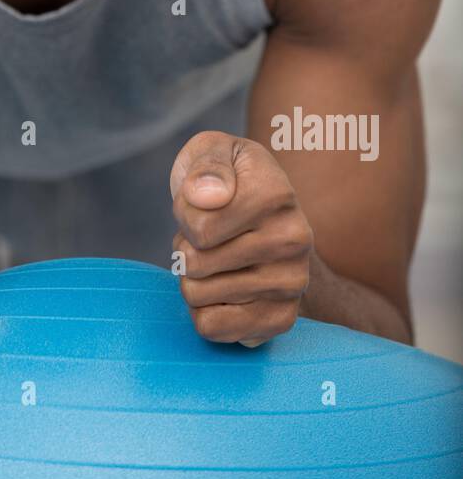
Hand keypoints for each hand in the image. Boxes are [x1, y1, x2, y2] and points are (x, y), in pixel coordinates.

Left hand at [169, 131, 312, 346]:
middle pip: (194, 265)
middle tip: (208, 235)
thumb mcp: (212, 150)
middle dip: (185, 248)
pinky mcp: (282, 318)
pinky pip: (212, 328)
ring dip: (193, 277)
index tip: (205, 203)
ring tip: (216, 257)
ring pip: (197, 297)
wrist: (265, 218)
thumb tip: (207, 195)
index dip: (185, 213)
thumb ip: (208, 164)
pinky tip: (222, 288)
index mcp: (277, 194)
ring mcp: (293, 283)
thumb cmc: (227, 179)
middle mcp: (294, 241)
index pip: (198, 227)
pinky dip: (202, 310)